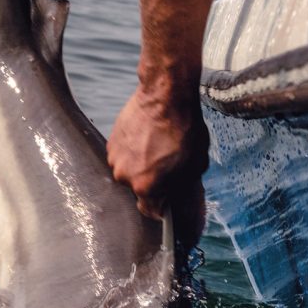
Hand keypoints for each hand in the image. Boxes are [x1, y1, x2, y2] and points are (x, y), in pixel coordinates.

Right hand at [107, 86, 208, 243]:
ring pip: (130, 172)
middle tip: (169, 166)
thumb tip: (182, 205)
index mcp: (146, 187)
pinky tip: (148, 139)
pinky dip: (134, 151)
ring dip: (142, 166)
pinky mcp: (111, 142)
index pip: (151, 212)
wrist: (165, 96)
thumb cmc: (184, 130)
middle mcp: (125, 176)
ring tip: (158, 148)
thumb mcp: (195, 166)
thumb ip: (184, 191)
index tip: (170, 199)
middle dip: (154, 183)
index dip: (163, 207)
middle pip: (140, 189)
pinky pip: (124, 156)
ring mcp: (115, 158)